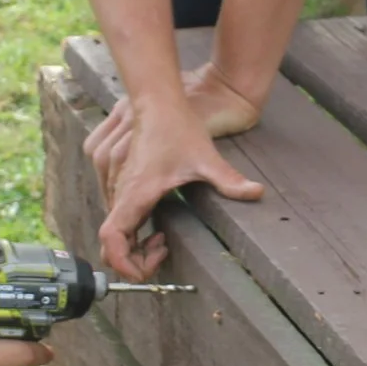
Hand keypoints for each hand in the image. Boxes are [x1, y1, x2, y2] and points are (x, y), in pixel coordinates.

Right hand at [86, 85, 264, 278]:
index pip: (112, 241)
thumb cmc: (179, 128)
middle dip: (134, 255)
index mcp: (136, 193)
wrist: (158, 99)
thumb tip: (256, 192)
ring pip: (112, 226)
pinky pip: (112, 211)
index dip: (124, 263)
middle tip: (162, 247)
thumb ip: (230, 181)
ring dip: (132, 239)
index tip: (148, 266)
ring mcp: (113, 183)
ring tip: (160, 235)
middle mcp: (119, 190)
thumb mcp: (207, 160)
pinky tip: (150, 216)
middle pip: (111, 241)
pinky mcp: (113, 177)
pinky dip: (127, 224)